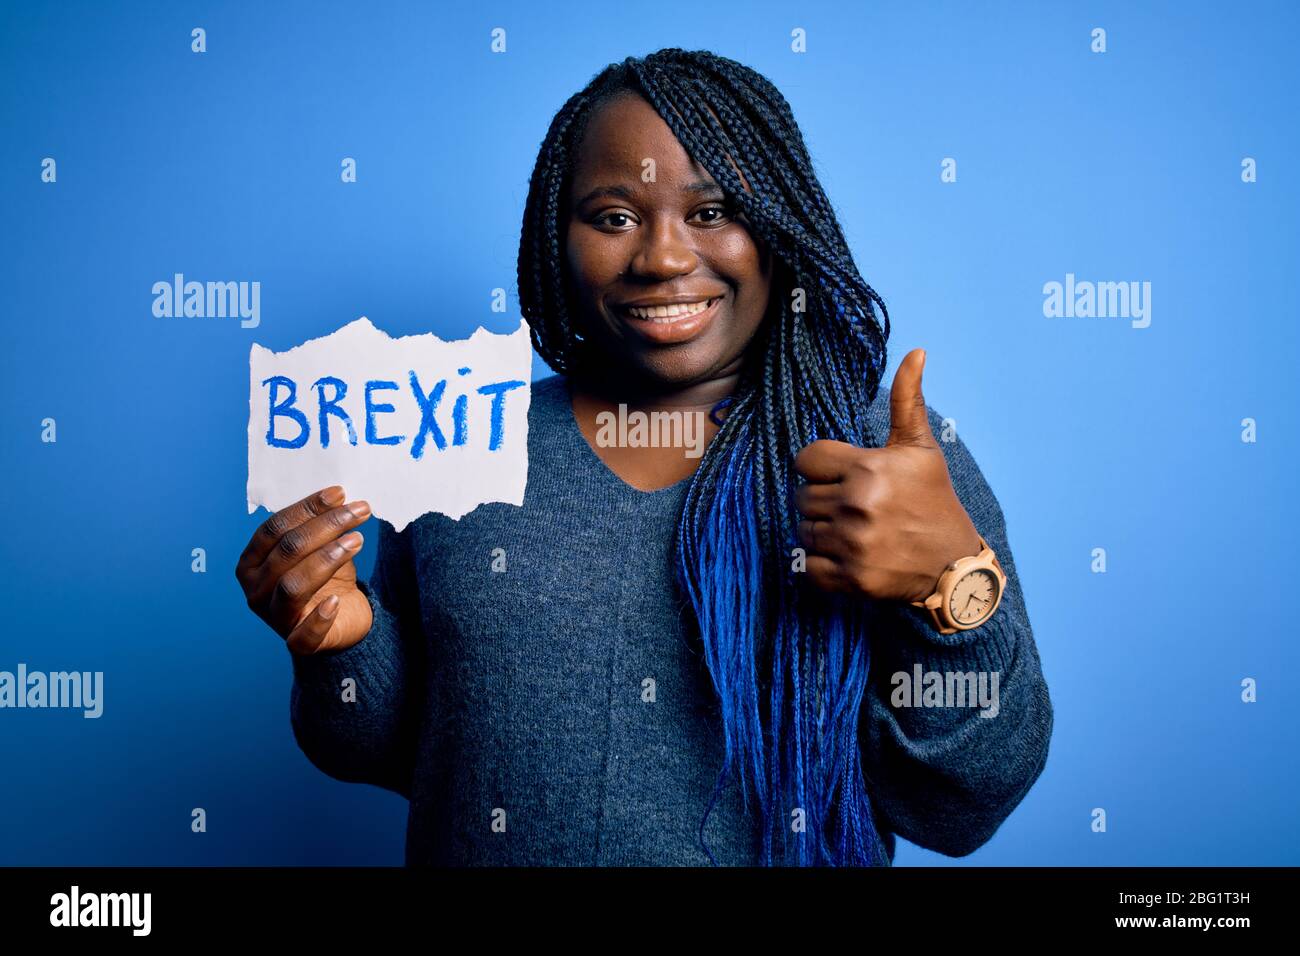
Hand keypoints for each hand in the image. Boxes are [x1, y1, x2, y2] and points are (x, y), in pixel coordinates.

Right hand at [235, 485, 373, 654]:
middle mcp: (255, 590)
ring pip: (294, 585)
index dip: (306, 508)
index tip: (339, 493)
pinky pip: (304, 635)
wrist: (344, 618)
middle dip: (326, 526)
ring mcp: (274, 618)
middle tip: (359, 510)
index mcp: (252, 562)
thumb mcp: (320, 547)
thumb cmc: (327, 578)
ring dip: (328, 558)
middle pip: (287, 551)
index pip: (274, 528)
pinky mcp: (298, 643)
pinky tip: (336, 601)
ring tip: (358, 540)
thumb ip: (320, 525)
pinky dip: (319, 618)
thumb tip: (339, 497)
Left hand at [793, 348, 981, 603]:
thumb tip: (916, 352)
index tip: (841, 477)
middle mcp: (856, 505)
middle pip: (802, 497)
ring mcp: (852, 543)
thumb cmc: (933, 500)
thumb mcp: (921, 449)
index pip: (805, 461)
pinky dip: (821, 565)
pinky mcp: (851, 578)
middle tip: (852, 507)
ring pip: (803, 531)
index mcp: (867, 469)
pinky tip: (847, 556)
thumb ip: (907, 401)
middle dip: (823, 501)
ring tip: (852, 531)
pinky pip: (808, 568)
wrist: (953, 563)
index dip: (820, 468)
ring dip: (821, 532)